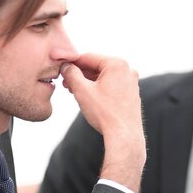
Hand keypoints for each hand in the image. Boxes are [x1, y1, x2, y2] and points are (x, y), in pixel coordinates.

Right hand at [60, 54, 144, 192]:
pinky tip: (88, 97)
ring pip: (104, 76)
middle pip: (96, 66)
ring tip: (74, 90)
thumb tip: (66, 66)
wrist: (124, 135)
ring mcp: (131, 82)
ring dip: (88, 82)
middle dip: (80, 74)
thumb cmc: (104, 113)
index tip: (60, 69)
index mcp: (117, 64)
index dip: (71, 63)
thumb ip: (71, 74)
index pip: (88, 57)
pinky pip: (111, 85)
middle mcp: (127, 69)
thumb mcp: (82, 91)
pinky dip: (99, 88)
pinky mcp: (131, 93)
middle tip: (65, 83)